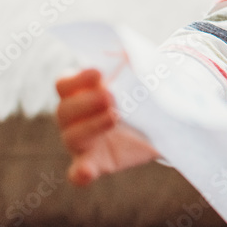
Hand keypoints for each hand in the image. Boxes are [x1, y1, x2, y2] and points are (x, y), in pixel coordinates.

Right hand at [55, 68, 160, 185]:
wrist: (163, 125)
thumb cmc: (143, 95)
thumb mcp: (140, 77)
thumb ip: (131, 64)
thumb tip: (128, 53)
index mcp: (80, 92)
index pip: (63, 84)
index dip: (76, 79)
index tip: (98, 73)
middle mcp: (75, 118)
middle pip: (63, 111)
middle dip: (85, 102)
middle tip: (109, 96)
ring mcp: (83, 143)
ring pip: (71, 137)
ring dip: (91, 126)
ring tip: (114, 117)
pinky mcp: (95, 163)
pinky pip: (78, 173)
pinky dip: (79, 173)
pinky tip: (86, 171)